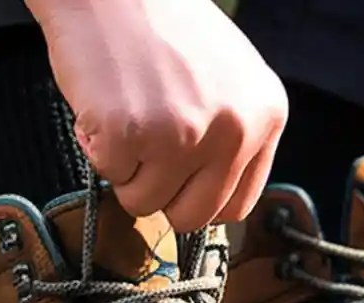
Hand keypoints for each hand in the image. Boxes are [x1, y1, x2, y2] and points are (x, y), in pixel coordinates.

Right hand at [28, 0, 287, 230]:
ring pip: (146, 203)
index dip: (199, 198)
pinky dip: (98, 147)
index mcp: (265, 115)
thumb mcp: (229, 77)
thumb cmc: (162, 26)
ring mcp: (183, 134)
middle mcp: (233, 130)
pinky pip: (109, 175)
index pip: (238, 204)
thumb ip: (233, 134)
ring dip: (126, 170)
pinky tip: (106, 104)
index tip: (178, 182)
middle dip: (161, 193)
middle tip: (144, 150)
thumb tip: (213, 196)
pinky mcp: (131, 134)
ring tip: (127, 115)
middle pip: (193, 216)